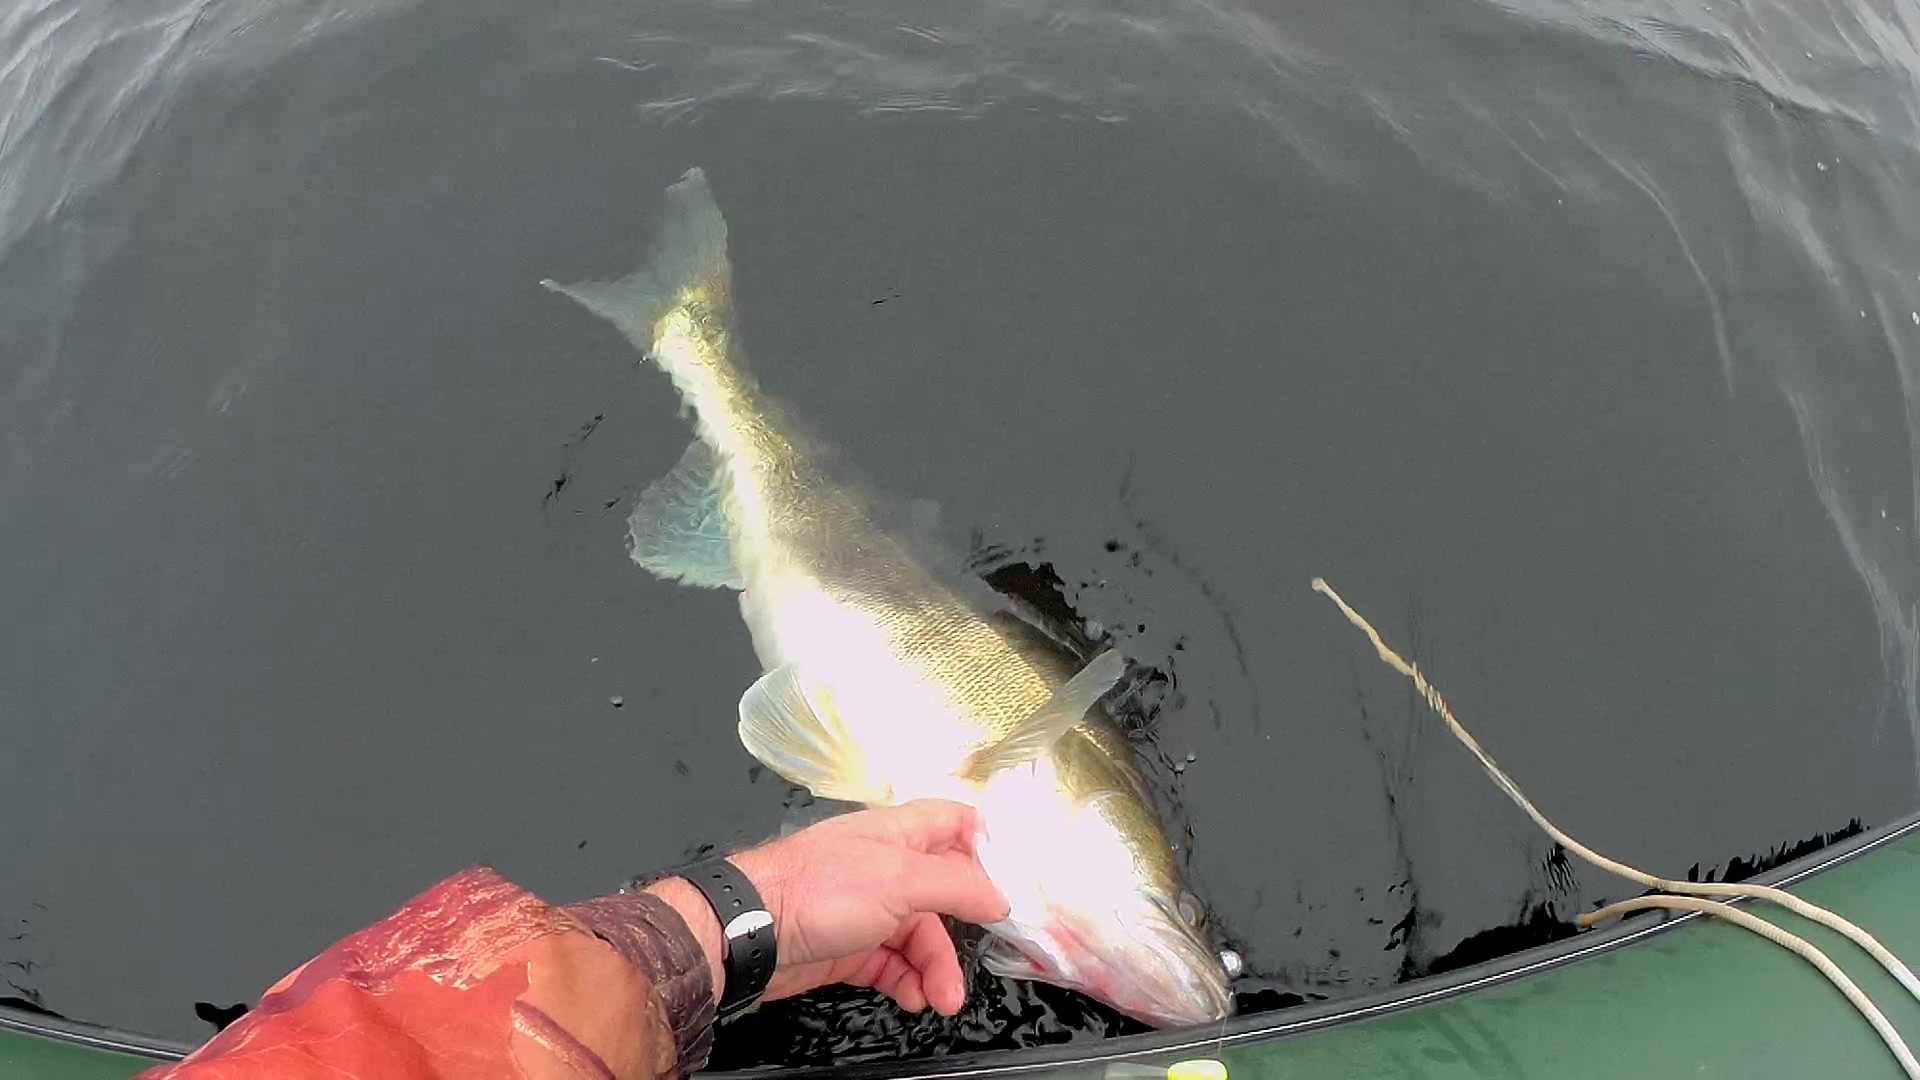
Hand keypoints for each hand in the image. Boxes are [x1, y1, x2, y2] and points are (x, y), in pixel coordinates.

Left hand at [650, 800, 1008, 1015]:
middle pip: (944, 893)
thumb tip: (1002, 899)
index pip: (954, 822)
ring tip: (939, 1001)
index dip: (985, 846)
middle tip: (978, 964)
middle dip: (963, 931)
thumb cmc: (825, 890)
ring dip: (936, 969)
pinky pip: (892, 964)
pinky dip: (906, 981)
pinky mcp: (849, 947)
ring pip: (919, 937)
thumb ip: (957, 886)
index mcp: (899, 833)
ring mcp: (867, 909)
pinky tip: (911, 999)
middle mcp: (887, 866)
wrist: (750, 933)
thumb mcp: (901, 879)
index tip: (1011, 883)